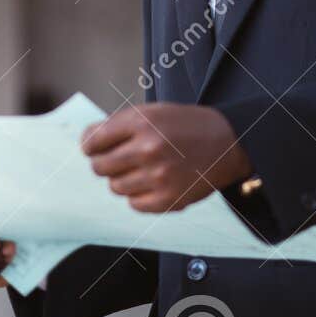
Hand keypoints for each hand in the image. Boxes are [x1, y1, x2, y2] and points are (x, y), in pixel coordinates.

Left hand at [81, 104, 252, 212]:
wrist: (228, 141)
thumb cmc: (186, 125)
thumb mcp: (152, 112)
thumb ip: (119, 126)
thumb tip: (87, 144)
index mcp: (141, 122)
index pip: (92, 141)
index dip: (90, 145)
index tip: (93, 147)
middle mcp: (148, 148)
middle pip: (99, 167)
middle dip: (105, 163)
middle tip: (120, 159)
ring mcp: (159, 176)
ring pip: (115, 187)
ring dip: (123, 180)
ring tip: (142, 170)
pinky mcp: (169, 199)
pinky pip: (134, 204)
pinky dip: (139, 196)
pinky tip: (153, 183)